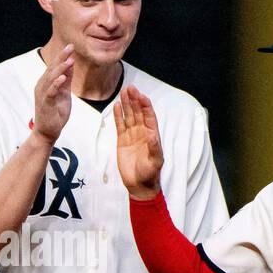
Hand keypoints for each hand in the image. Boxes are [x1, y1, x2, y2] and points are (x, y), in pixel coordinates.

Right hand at [32, 44, 73, 142]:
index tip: (71, 46)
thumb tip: (70, 65)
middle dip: (61, 57)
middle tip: (71, 47)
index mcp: (46, 83)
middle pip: (52, 68)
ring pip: (51, 78)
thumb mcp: (64, 94)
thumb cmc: (55, 114)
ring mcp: (43, 95)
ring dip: (61, 68)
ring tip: (70, 60)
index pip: (54, 66)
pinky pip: (51, 92)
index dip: (62, 56)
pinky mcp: (45, 104)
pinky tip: (63, 77)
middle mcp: (42, 86)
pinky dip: (56, 84)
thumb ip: (66, 80)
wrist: (48, 132)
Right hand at [113, 85, 163, 199]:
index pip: (149, 115)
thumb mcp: (155, 161)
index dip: (145, 105)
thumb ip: (155, 149)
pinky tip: (116, 106)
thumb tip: (154, 136)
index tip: (140, 95)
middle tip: (130, 88)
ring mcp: (132, 135)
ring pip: (129, 116)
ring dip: (127, 104)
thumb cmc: (150, 173)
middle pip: (138, 112)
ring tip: (123, 92)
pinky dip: (118, 115)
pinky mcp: (122, 140)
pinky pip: (120, 125)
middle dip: (134, 100)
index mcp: (152, 134)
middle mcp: (142, 132)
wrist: (138, 184)